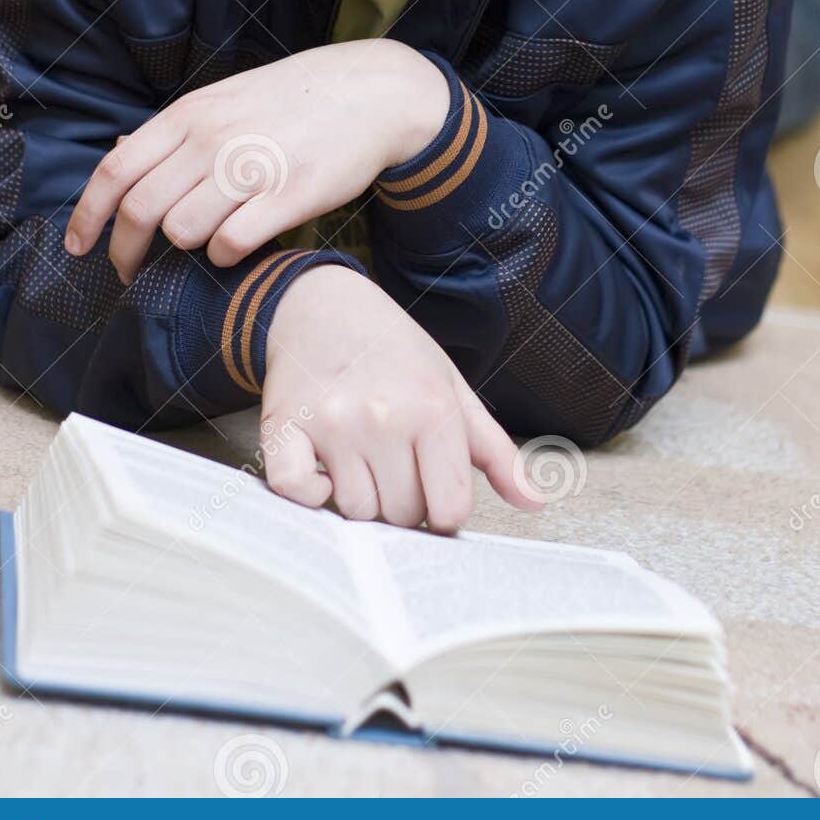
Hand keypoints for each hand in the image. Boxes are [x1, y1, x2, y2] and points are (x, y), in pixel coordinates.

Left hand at [63, 40, 449, 284]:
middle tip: (128, 273)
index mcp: (190, 114)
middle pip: (140, 210)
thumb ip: (175, 130)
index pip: (116, 169)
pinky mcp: (289, 196)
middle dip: (125, 253)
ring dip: (185, 248)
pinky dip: (225, 254)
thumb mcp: (225, 99)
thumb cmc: (294, 100)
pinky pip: (230, 244)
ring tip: (203, 243)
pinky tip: (237, 244)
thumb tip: (117, 151)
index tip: (79, 247)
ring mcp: (251, 167)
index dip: (87, 215)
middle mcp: (213, 139)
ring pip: (182, 231)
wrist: (372, 93)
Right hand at [259, 263, 545, 531]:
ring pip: (355, 510)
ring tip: (361, 459)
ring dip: (360, 498)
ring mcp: (331, 423)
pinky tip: (321, 470)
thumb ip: (495, 451)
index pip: (449, 510)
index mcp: (433, 409)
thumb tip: (535, 503)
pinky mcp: (284, 426)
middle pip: (401, 514)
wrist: (324, 304)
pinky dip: (308, 494)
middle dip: (403, 503)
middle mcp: (383, 418)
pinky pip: (297, 492)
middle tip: (395, 466)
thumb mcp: (452, 388)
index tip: (433, 491)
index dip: (443, 512)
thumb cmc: (395, 352)